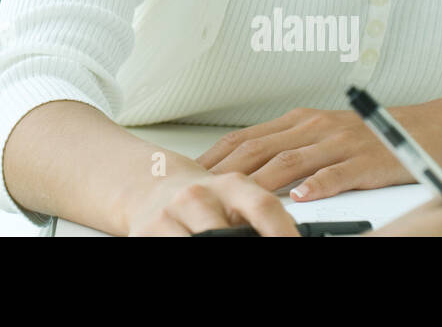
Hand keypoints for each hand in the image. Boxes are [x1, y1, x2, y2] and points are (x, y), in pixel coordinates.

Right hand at [125, 169, 301, 236]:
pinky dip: (189, 249)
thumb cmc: (203, 200)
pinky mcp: (144, 233)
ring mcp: (168, 216)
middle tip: (263, 256)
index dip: (283, 232)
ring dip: (213, 247)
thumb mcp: (235, 198)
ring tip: (231, 246)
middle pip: (223, 234)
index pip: (263, 207)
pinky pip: (169, 249)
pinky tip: (199, 246)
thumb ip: (260, 216)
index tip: (297, 245)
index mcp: (230, 185)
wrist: (153, 186)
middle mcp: (197, 196)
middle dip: (243, 247)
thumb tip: (291, 232)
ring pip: (199, 242)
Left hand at [196, 103, 441, 201]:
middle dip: (229, 169)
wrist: (426, 128)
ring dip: (262, 180)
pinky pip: (337, 173)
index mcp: (301, 121)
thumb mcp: (322, 133)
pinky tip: (300, 197)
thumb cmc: (370, 137)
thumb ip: (289, 145)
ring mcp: (340, 143)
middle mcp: (316, 128)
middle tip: (206, 187)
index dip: (219, 154)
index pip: (248, 137)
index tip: (195, 170)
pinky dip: (316, 185)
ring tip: (239, 196)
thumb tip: (250, 164)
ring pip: (292, 160)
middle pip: (262, 148)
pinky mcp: (365, 161)